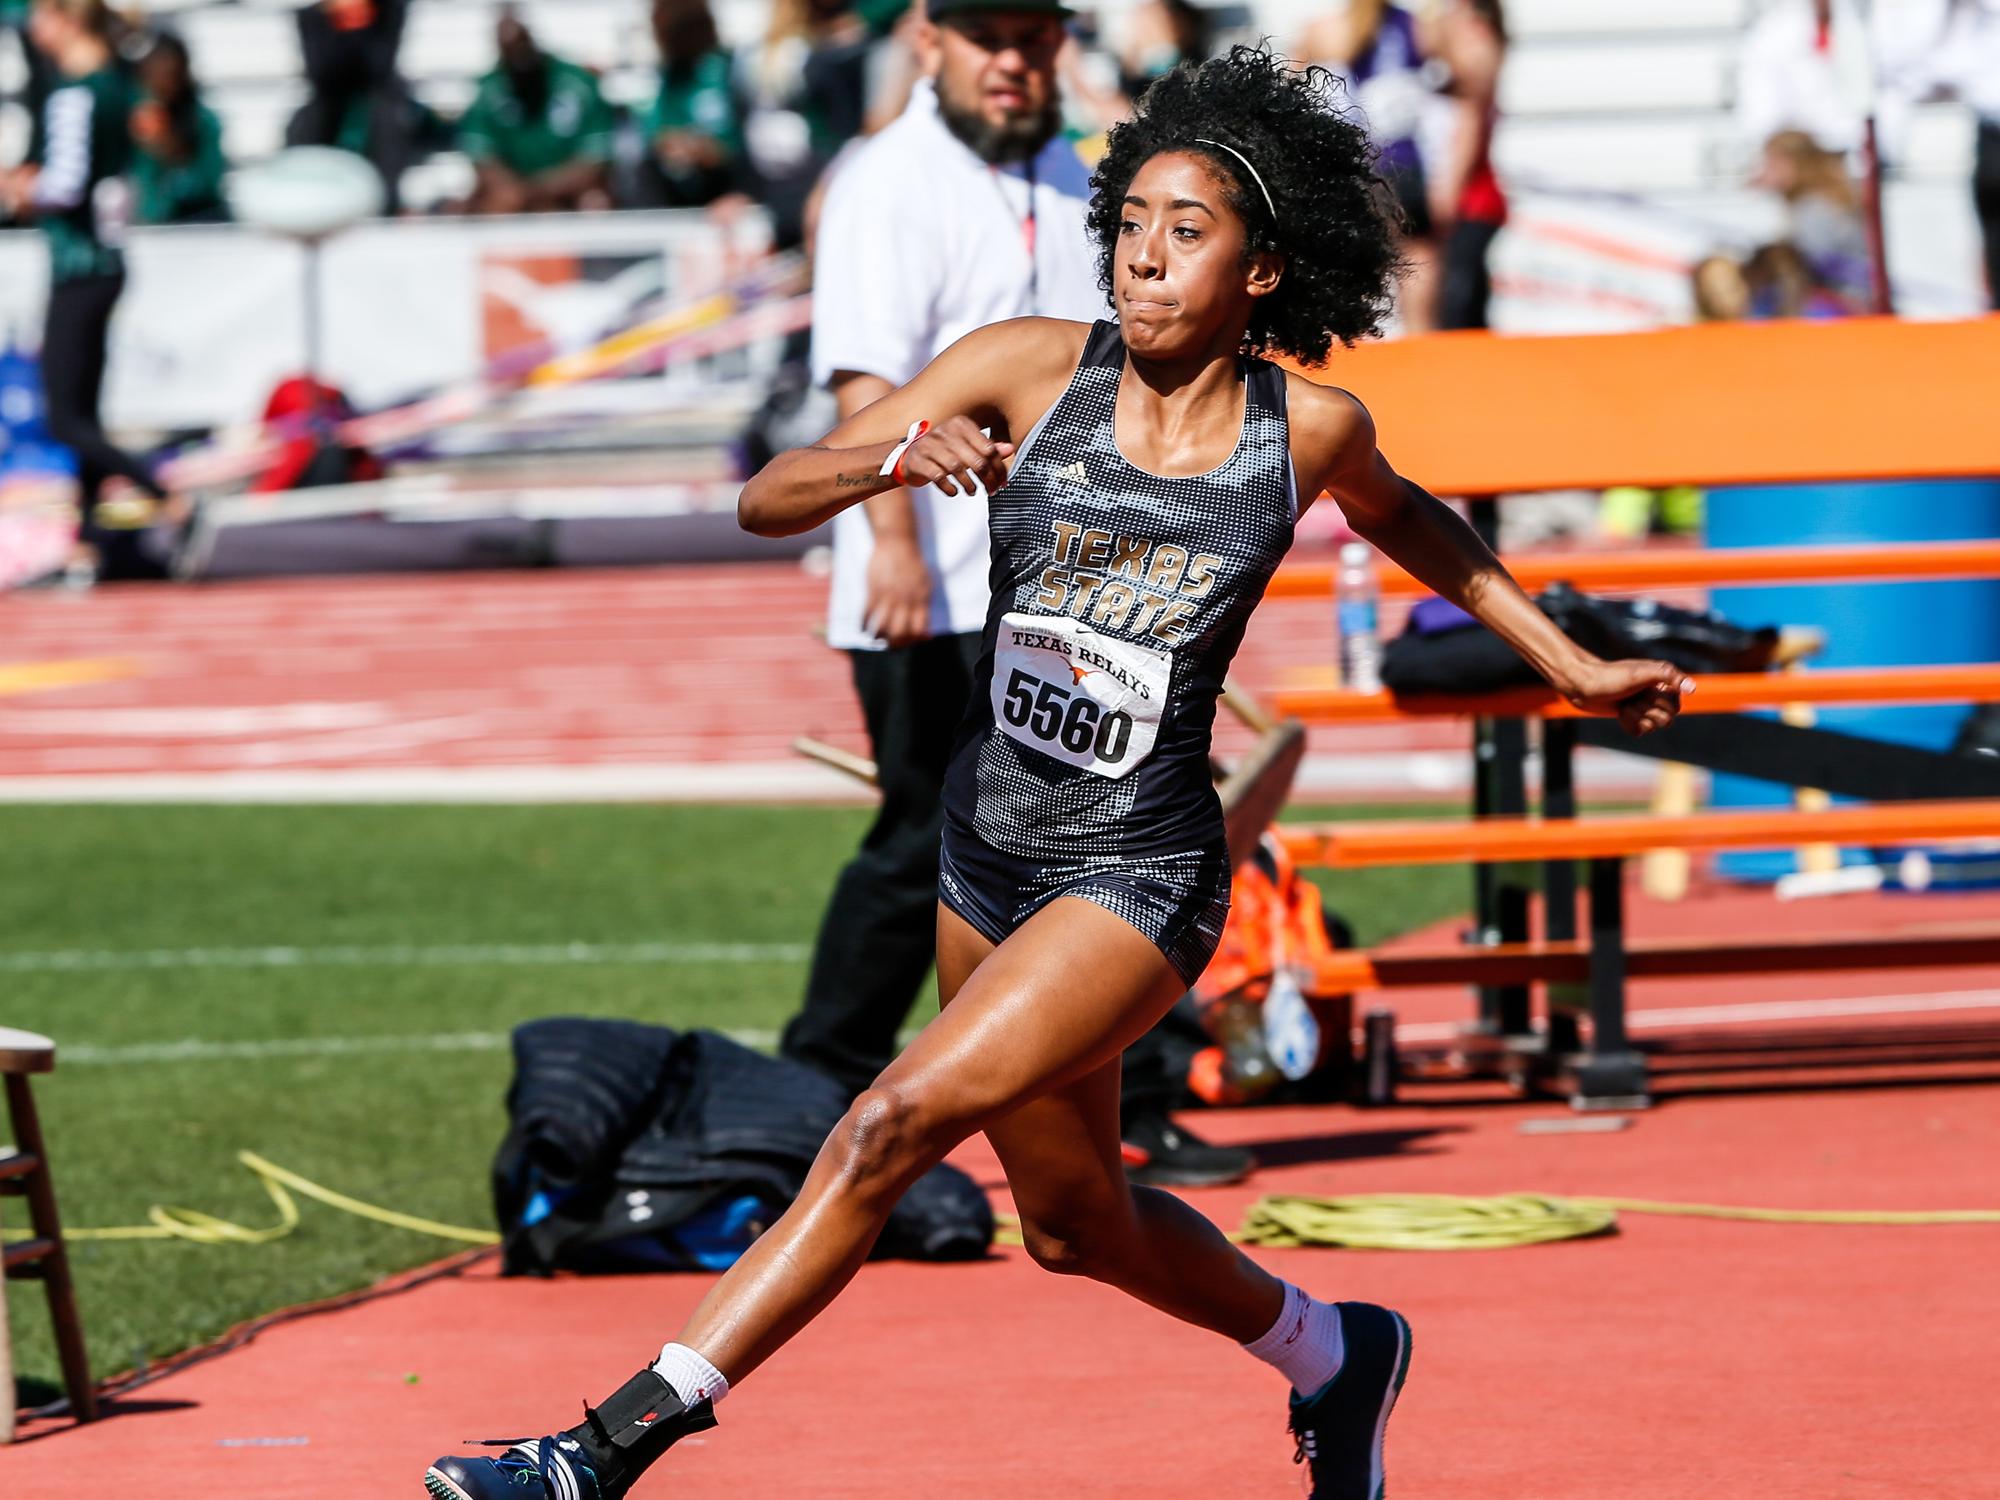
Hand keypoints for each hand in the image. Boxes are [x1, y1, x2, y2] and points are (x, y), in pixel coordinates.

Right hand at [864, 531, 932, 647]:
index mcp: (921, 599)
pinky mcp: (874, 590)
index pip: (919, 629)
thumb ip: (922, 604)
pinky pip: (867, 613)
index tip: (908, 641)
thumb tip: (925, 628)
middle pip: (900, 632)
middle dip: (894, 643)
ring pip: (882, 626)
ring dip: (877, 636)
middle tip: (889, 643)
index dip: (914, 640)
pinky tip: (862, 628)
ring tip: (875, 638)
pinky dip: (863, 624)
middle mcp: (906, 600)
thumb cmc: (913, 563)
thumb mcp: (924, 583)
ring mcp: (889, 596)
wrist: (898, 542)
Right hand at [895, 416, 1012, 498]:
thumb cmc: (943, 452)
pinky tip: (954, 492)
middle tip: (991, 490)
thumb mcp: (966, 447)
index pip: (988, 448)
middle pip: (975, 459)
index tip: (1002, 482)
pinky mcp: (918, 460)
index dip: (998, 468)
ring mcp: (929, 445)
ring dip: (969, 484)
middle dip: (987, 479)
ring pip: (957, 467)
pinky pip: (938, 476)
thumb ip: (987, 448)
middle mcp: (945, 431)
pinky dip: (949, 487)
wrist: (909, 457)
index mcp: (960, 424)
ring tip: (972, 491)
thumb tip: (1010, 449)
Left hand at [1558, 658, 1692, 736]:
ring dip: (1635, 716)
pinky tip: (1619, 713)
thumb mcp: (1641, 673)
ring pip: (1653, 726)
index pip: (1676, 705)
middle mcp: (1656, 694)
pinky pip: (1640, 732)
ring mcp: (1643, 706)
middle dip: (1646, 710)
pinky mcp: (1630, 717)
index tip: (1645, 691)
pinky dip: (1629, 724)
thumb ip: (1669, 676)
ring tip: (1624, 704)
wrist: (1582, 684)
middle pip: (1667, 719)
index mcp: (1664, 682)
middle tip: (1631, 697)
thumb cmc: (1612, 675)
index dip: (1660, 702)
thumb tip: (1693, 689)